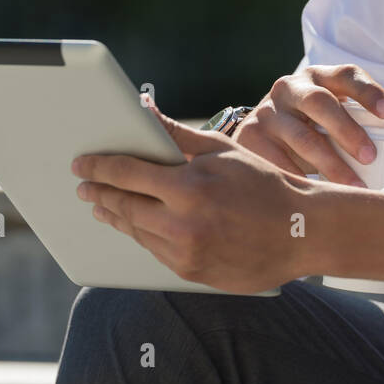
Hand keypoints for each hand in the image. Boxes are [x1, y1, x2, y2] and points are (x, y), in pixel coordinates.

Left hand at [71, 103, 324, 292]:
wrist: (302, 231)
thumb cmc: (264, 184)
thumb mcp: (221, 151)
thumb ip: (175, 134)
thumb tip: (142, 108)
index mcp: (188, 188)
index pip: (126, 175)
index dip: (98, 168)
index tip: (81, 165)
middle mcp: (183, 225)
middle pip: (124, 207)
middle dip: (99, 195)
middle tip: (84, 187)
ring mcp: (186, 254)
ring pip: (136, 233)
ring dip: (115, 217)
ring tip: (103, 207)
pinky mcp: (192, 274)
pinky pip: (155, 253)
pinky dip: (142, 236)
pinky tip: (136, 225)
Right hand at [231, 64, 383, 186]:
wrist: (260, 131)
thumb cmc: (315, 126)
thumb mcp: (341, 117)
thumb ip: (381, 132)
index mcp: (321, 77)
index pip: (347, 75)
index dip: (368, 92)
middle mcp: (291, 88)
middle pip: (320, 103)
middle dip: (347, 130)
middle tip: (370, 156)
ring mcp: (268, 112)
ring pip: (300, 136)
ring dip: (329, 162)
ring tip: (353, 185)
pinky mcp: (250, 136)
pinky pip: (276, 160)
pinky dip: (299, 177)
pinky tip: (317, 195)